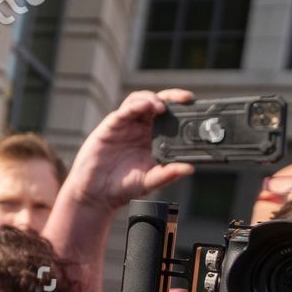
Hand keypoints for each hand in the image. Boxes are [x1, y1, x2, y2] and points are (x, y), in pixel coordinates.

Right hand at [62, 89, 196, 214]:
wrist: (97, 194)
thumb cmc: (123, 187)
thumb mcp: (150, 181)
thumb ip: (168, 174)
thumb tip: (189, 168)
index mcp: (153, 138)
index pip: (170, 116)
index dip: (182, 109)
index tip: (195, 108)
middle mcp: (140, 128)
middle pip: (157, 102)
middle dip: (172, 97)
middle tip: (185, 99)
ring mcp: (125, 126)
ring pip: (140, 100)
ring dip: (152, 99)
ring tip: (162, 107)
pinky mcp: (110, 127)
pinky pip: (123, 111)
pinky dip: (135, 106)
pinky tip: (144, 107)